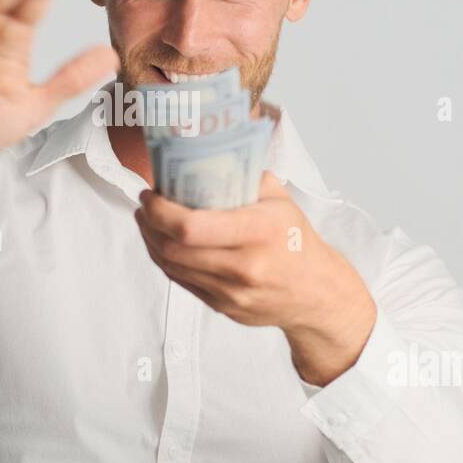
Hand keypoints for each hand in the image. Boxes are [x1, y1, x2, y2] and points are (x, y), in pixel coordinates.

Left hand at [135, 171, 377, 385]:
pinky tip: (162, 243)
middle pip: (174, 248)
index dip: (159, 211)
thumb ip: (244, 176)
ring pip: (172, 266)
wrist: (317, 293)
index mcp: (258, 232)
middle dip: (149, 223)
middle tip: (145, 204)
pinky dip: (165, 260)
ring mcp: (231, 292)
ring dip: (151, 241)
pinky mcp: (222, 307)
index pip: (190, 226)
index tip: (150, 194)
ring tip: (148, 221)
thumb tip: (204, 155)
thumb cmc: (296, 240)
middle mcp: (244, 266)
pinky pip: (181, 282)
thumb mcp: (279, 199)